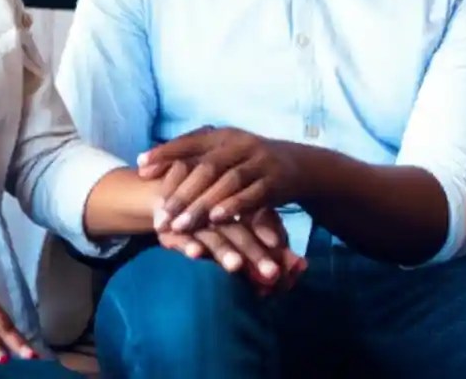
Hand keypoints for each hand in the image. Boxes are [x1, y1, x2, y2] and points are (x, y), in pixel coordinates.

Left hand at [140, 127, 298, 233]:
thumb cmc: (248, 163)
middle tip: (160, 216)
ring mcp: (260, 161)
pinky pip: (253, 194)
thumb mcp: (223, 153)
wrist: (297, 166)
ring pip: (227, 182)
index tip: (140, 168)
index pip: (189, 143)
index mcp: (223, 135)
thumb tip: (143, 164)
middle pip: (206, 167)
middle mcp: (241, 144)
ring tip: (181, 225)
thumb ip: (190, 157)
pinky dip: (234, 207)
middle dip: (181, 193)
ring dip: (203, 205)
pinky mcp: (276, 181)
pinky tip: (216, 220)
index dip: (165, 153)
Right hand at [159, 208, 306, 295]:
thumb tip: (301, 268)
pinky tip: (195, 255)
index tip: (281, 249)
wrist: (164, 190)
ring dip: (224, 251)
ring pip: (212, 235)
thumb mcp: (235, 221)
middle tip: (272, 274)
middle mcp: (217, 209)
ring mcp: (193, 218)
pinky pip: (180, 237)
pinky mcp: (169, 225)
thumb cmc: (209, 210)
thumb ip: (265, 241)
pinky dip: (188, 245)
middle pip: (238, 231)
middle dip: (254, 253)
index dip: (268, 232)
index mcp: (236, 203)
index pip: (257, 218)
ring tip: (237, 267)